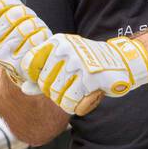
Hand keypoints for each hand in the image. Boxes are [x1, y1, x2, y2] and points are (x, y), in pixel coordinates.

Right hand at [0, 0, 51, 85]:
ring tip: (36, 27)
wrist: (19, 65)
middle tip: (30, 17)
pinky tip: (40, 37)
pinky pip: (36, 40)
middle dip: (27, 12)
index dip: (10, 1)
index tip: (16, 6)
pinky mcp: (19, 64)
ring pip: (27, 26)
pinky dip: (41, 34)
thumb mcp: (7, 15)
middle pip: (14, 14)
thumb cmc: (13, 33)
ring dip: (36, 23)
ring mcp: (2, 56)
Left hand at [19, 33, 147, 114]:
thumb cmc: (89, 64)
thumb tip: (24, 89)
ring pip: (56, 95)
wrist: (122, 62)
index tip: (48, 80)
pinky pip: (70, 102)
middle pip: (43, 84)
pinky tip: (87, 96)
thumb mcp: (65, 62)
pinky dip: (77, 105)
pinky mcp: (89, 78)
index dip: (34, 78)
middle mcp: (65, 50)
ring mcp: (77, 63)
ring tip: (80, 91)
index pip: (29, 64)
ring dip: (66, 99)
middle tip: (71, 86)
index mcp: (57, 42)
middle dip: (54, 91)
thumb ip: (43, 73)